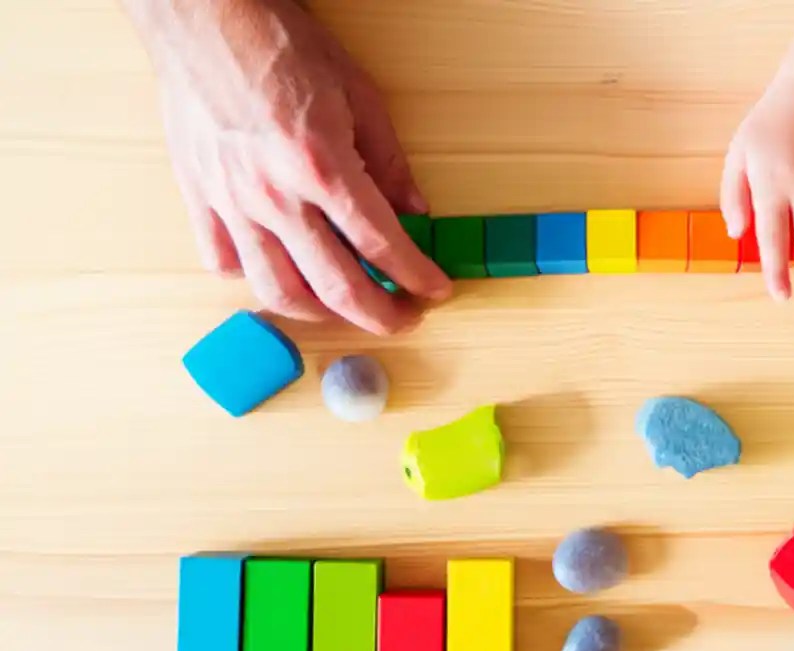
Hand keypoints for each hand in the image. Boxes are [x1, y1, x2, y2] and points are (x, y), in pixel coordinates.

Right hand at [138, 0, 450, 332]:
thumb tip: (413, 209)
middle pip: (335, 286)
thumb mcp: (357, 94)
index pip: (382, 245)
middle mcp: (275, 196)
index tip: (436, 290)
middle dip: (379, 314)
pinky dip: (252, 278)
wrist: (204, 17)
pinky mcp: (198, 198)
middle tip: (402, 318)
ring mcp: (231, 203)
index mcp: (322, 167)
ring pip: (276, 291)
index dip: (417, 276)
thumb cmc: (279, 44)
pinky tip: (279, 272)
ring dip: (319, 315)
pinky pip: (223, 260)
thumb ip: (388, 160)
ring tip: (345, 309)